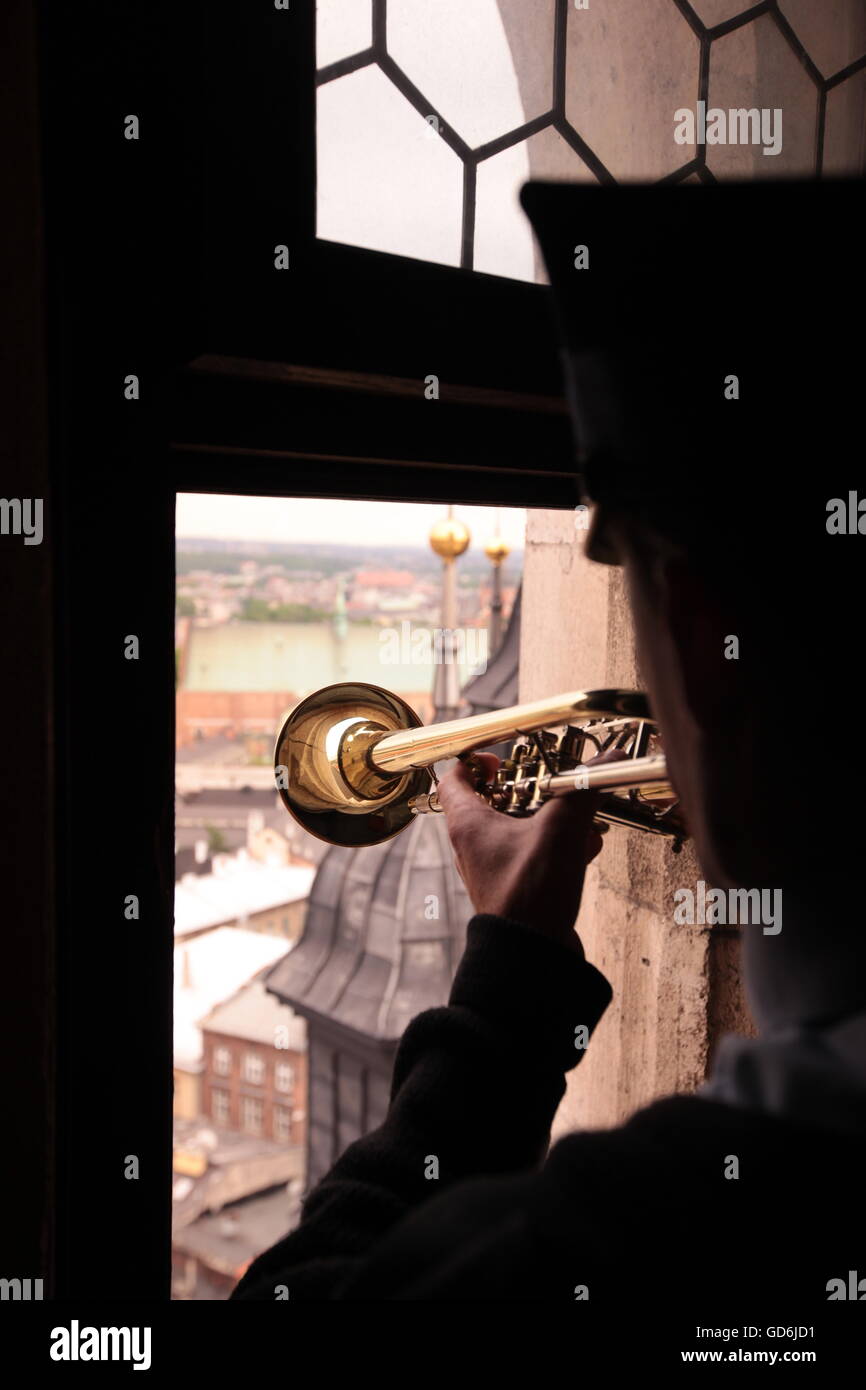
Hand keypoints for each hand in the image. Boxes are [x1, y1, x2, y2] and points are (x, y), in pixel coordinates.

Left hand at [436, 751, 607, 957]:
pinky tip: (588, 848)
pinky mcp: (515, 888)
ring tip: (580, 816)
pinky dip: (558, 846)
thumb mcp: (561, 829)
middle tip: (551, 782)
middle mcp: (474, 845)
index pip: (453, 779)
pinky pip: (534, 855)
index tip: (501, 756)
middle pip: (492, 801)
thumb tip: (609, 760)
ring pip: (519, 829)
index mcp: (468, 824)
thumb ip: (583, 789)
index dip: (474, 760)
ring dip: (550, 819)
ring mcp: (493, 869)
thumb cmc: (531, 894)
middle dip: (529, 789)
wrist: (534, 955)